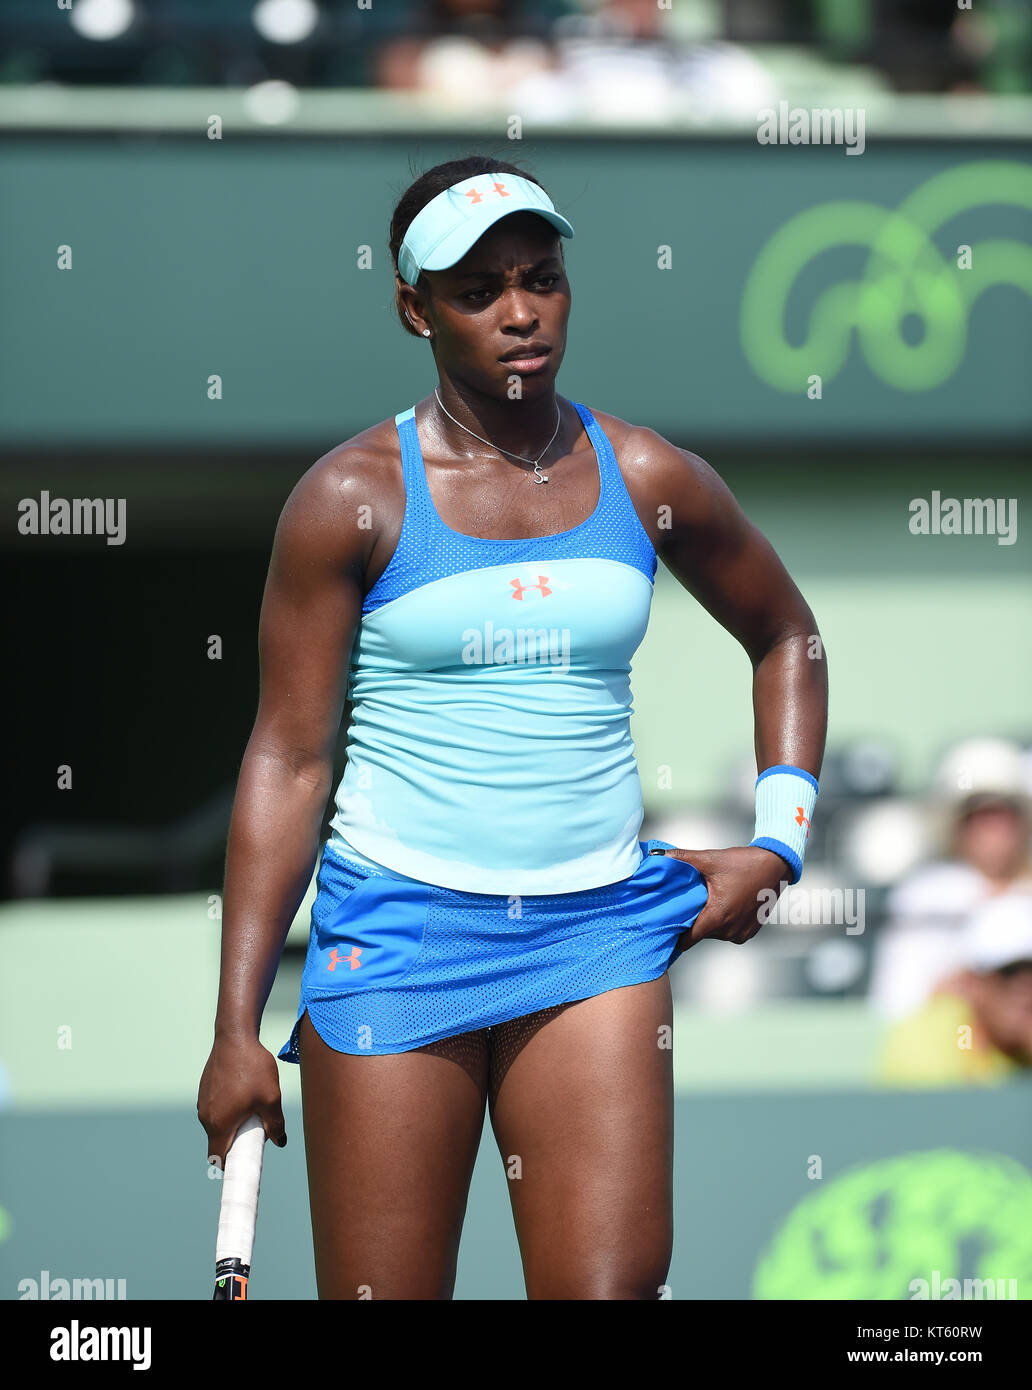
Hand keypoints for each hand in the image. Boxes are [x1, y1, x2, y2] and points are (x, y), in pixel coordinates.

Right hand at [197, 1033, 287, 1171]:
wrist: (235, 1036)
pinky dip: (228, 1108)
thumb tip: (280, 1142)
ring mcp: (202, 1102)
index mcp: (219, 1124)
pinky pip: (215, 1108)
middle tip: (257, 1130)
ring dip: (233, 1123)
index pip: (217, 1158)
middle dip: (236, 1142)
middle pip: (218, 1141)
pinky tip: (244, 1092)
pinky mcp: (204, 1090)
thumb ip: (276, 1124)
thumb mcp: (271, 1098)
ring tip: (252, 1106)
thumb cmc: (253, 1068)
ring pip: (217, 1123)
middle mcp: (205, 1116)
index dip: (229, 1166)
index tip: (242, 1166)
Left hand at [668, 846, 789, 951]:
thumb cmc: (744, 863)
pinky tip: (725, 905)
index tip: (668, 928)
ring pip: (716, 933)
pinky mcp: (750, 931)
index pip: (689, 939)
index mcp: (717, 917)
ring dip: (711, 921)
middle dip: (695, 921)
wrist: (775, 865)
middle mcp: (730, 930)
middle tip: (691, 904)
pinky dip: (725, 922)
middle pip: (702, 934)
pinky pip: (730, 932)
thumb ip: (683, 858)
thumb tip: (660, 853)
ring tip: (711, 902)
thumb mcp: (711, 860)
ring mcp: (741, 932)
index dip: (677, 935)